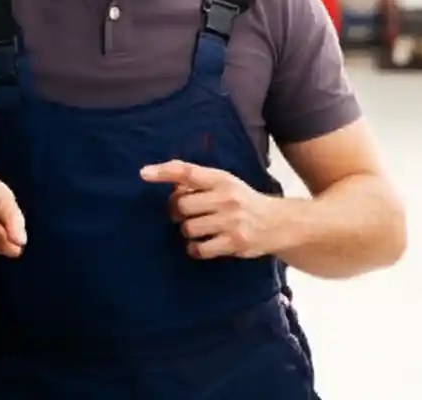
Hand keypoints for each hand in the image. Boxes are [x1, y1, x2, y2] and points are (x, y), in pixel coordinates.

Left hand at [140, 159, 280, 259]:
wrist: (277, 222)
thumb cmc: (243, 201)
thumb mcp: (225, 184)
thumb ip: (199, 183)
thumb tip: (169, 186)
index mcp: (222, 179)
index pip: (188, 172)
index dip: (164, 172)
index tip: (144, 174)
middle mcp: (226, 198)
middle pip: (182, 205)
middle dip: (177, 212)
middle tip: (184, 214)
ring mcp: (231, 221)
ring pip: (188, 228)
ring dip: (188, 231)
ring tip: (199, 229)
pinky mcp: (234, 242)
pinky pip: (199, 249)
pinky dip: (194, 249)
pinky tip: (200, 245)